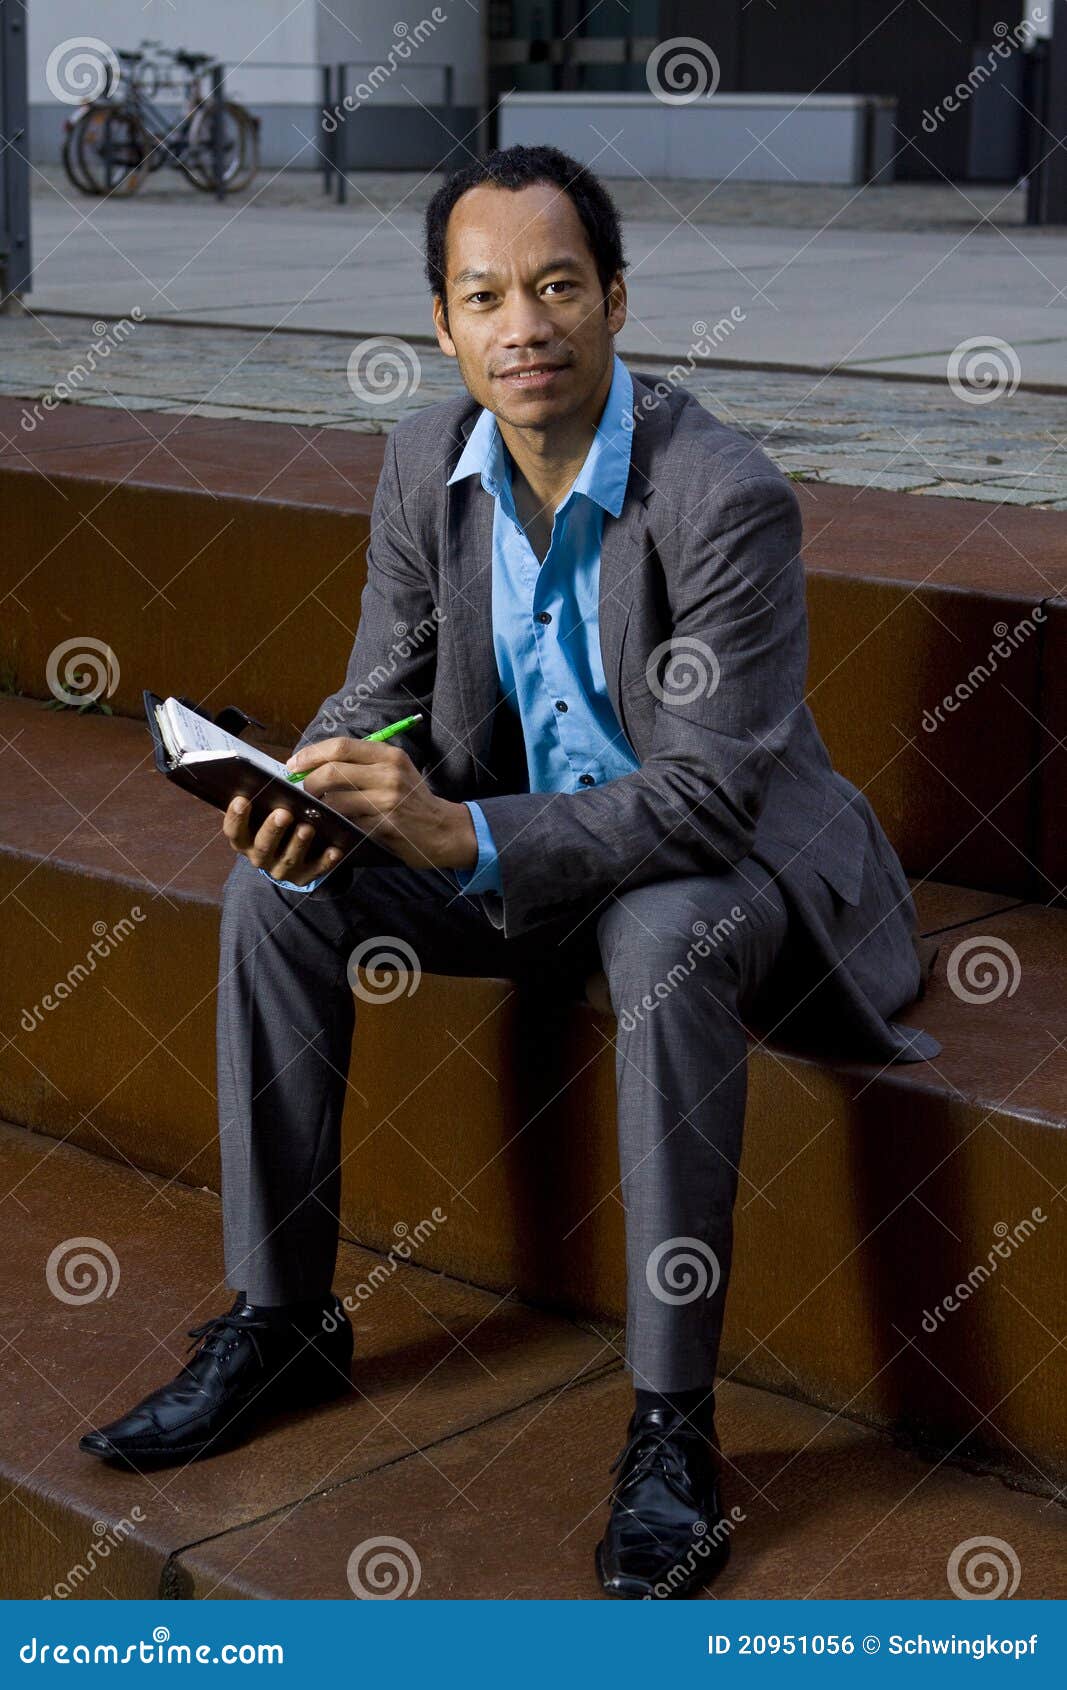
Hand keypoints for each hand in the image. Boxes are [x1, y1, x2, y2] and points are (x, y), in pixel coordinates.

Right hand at [223, 795, 345, 885]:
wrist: (289, 850)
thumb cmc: (274, 820)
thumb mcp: (263, 811)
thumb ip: (260, 798)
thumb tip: (255, 775)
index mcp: (244, 840)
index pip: (234, 831)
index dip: (236, 817)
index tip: (242, 799)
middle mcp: (259, 857)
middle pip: (262, 846)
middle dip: (273, 829)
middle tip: (283, 813)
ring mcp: (281, 869)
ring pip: (288, 859)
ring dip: (298, 843)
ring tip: (308, 827)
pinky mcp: (303, 877)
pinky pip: (316, 870)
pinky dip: (325, 861)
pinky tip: (334, 850)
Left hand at [283, 736, 476, 871]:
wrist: (442, 829)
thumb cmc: (412, 799)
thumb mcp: (397, 769)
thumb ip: (364, 762)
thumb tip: (317, 761)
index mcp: (389, 755)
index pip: (341, 746)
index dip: (311, 754)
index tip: (294, 763)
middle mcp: (389, 774)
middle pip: (332, 771)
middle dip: (308, 781)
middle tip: (303, 790)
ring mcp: (387, 801)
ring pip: (335, 799)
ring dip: (319, 805)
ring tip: (318, 808)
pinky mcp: (384, 825)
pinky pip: (346, 821)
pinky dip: (335, 822)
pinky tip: (334, 823)